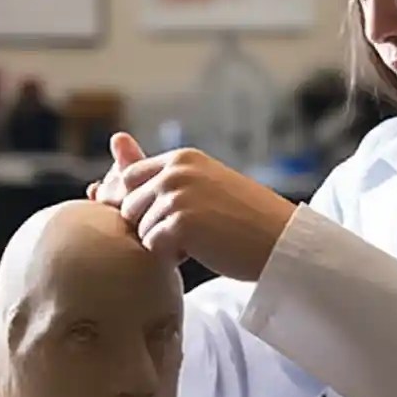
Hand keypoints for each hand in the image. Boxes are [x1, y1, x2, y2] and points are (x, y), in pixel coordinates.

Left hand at [90, 135, 297, 281]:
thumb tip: (115, 139)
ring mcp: (176, 196)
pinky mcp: (180, 224)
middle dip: (148, 225)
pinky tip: (199, 251)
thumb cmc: (243, 217)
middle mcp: (175, 172)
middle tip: (185, 235)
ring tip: (198, 241)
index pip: (128, 177)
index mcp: (181, 159)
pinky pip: (152, 247)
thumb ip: (157, 171)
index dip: (135, 203)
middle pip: (127, 206)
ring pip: (139, 229)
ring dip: (161, 242)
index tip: (158, 220)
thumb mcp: (200, 185)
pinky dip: (170, 256)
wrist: (281, 240)